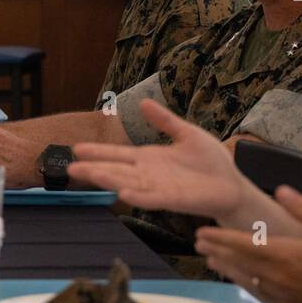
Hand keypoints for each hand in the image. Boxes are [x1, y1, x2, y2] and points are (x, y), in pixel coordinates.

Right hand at [67, 99, 246, 219]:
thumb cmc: (211, 162)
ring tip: (88, 175)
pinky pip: (151, 199)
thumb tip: (142, 102)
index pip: (117, 154)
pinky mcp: (173, 200)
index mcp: (148, 158)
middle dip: (92, 169)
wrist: (232, 185)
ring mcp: (158, 188)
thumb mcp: (186, 133)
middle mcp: (147, 175)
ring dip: (108, 180)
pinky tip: (123, 194)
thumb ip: (164, 120)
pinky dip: (138, 197)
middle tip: (69, 168)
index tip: (76, 148)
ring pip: (127, 184)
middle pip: (115, 170)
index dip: (97, 151)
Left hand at [194, 185, 301, 302]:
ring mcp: (279, 292)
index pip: (242, 243)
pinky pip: (257, 293)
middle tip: (198, 244)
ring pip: (244, 278)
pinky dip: (243, 284)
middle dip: (216, 251)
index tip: (201, 232)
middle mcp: (275, 274)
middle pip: (237, 261)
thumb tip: (281, 189)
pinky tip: (239, 281)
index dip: (219, 238)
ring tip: (210, 261)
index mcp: (283, 253)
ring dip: (225, 268)